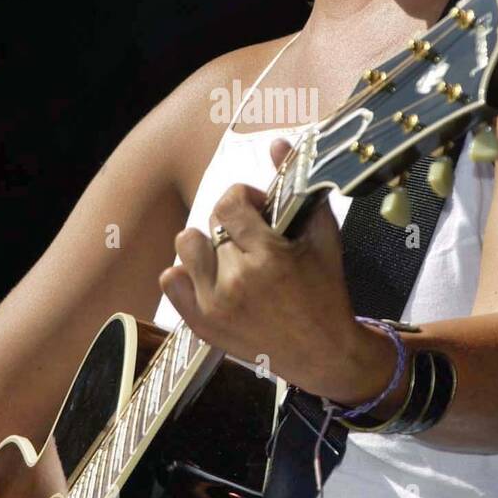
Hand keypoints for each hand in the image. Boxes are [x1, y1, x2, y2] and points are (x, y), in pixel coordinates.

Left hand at [159, 139, 399, 404]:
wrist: (323, 355)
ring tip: (231, 259)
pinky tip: (212, 277)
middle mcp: (236, 282)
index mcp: (268, 257)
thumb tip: (278, 142)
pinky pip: (170, 281)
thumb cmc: (327, 293)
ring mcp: (214, 306)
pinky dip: (186, 273)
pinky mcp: (202, 325)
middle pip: (210, 225)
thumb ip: (299, 186)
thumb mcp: (323, 236)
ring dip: (206, 247)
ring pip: (186, 247)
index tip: (260, 212)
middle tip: (253, 241)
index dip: (244, 199)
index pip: (229, 202)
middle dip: (231, 226)